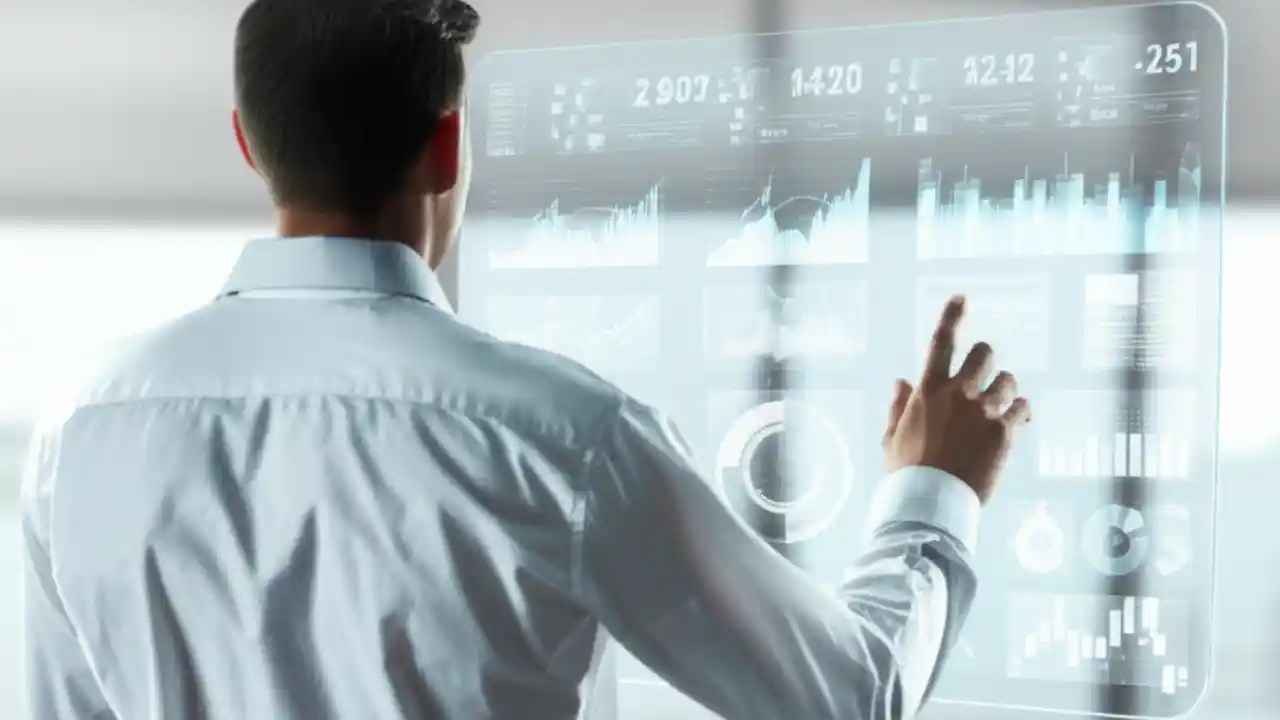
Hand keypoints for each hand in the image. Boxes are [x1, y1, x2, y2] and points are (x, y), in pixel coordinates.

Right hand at [882, 295, 1031, 503]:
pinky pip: (1023, 408)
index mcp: (927, 391)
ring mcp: (983, 411)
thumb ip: (898, 406)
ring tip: (1000, 408)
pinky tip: (1016, 423)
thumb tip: (900, 382)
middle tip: (985, 378)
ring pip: (1008, 380)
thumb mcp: (892, 437)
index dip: (952, 316)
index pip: (940, 342)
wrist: (931, 502)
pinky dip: (1021, 413)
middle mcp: (957, 393)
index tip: (962, 298)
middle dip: (986, 362)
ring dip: (1006, 390)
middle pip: (983, 353)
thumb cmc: (907, 472)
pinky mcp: (1004, 431)